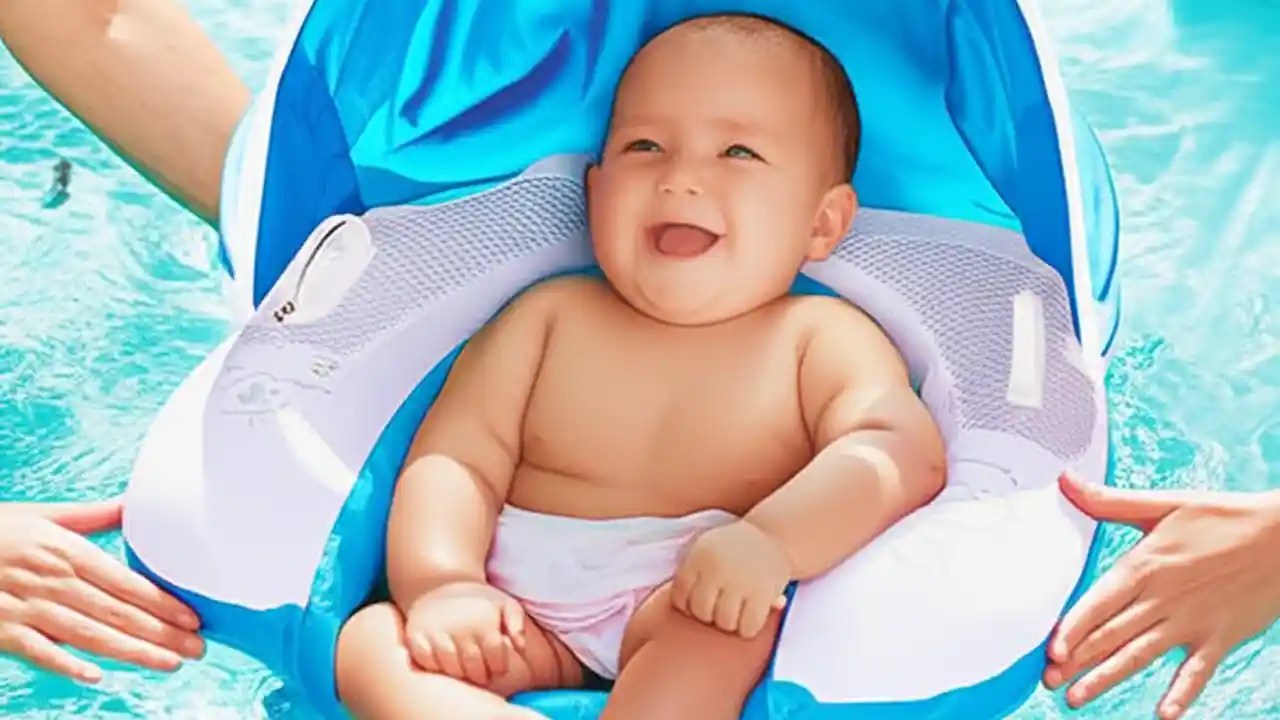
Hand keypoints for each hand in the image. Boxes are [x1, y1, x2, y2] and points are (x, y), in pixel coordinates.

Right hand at [0, 499, 203, 681]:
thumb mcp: (42, 516)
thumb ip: (91, 517)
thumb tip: (132, 504)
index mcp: (67, 552)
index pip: (126, 582)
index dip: (162, 602)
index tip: (193, 616)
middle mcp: (52, 580)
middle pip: (116, 612)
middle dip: (161, 632)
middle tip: (198, 647)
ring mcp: (25, 606)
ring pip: (88, 633)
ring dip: (131, 650)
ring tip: (169, 662)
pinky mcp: (1, 629)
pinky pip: (36, 649)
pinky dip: (63, 663)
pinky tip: (94, 676)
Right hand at [403, 580, 526, 686]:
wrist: (439, 583)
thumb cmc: (478, 600)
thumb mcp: (505, 603)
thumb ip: (517, 624)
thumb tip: (521, 647)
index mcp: (483, 622)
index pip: (497, 662)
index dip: (499, 668)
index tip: (497, 667)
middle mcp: (459, 628)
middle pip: (474, 670)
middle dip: (481, 675)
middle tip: (481, 672)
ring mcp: (435, 633)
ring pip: (451, 670)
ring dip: (459, 674)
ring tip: (464, 668)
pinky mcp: (415, 637)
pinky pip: (426, 664)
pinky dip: (434, 667)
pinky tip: (442, 661)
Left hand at [671, 520, 789, 638]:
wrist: (773, 536)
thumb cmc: (732, 550)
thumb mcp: (705, 550)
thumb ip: (690, 576)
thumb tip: (658, 615)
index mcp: (699, 557)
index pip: (680, 597)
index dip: (688, 606)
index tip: (703, 602)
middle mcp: (717, 568)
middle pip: (701, 612)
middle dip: (709, 616)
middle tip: (721, 609)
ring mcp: (741, 580)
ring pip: (724, 622)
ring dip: (730, 623)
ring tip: (736, 613)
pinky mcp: (763, 593)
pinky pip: (747, 627)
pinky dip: (748, 629)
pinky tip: (752, 618)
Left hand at [1045, 473, 1279, 718]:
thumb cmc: (1225, 517)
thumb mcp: (1164, 504)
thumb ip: (1109, 501)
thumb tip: (1065, 481)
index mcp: (1145, 566)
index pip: (1099, 604)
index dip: (1072, 629)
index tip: (1051, 652)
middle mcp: (1164, 599)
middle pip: (1111, 635)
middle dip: (1077, 661)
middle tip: (1049, 681)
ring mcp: (1192, 622)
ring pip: (1140, 656)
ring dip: (1107, 679)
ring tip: (1077, 700)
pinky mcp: (1220, 638)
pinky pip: (1197, 673)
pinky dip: (1181, 694)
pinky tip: (1163, 714)